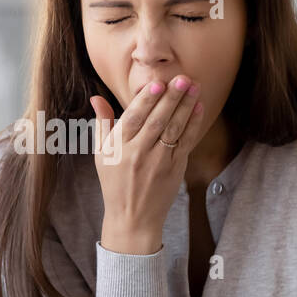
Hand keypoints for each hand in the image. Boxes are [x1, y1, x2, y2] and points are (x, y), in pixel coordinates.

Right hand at [89, 76, 207, 254]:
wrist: (133, 218)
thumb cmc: (114, 183)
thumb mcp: (101, 154)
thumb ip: (102, 123)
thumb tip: (97, 97)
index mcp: (119, 147)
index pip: (134, 118)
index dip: (147, 100)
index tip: (158, 83)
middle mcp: (139, 153)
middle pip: (157, 120)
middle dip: (171, 98)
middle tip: (182, 78)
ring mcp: (159, 161)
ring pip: (174, 129)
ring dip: (186, 106)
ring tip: (194, 87)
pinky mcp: (175, 168)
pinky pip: (186, 142)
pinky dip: (194, 125)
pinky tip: (199, 108)